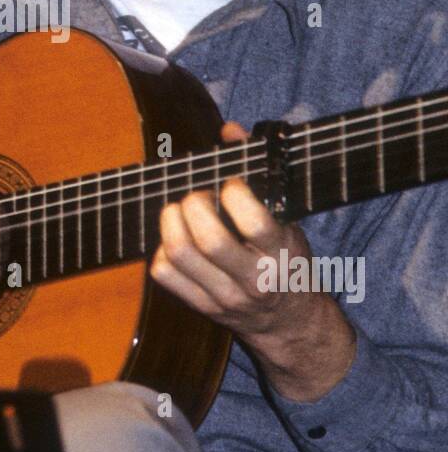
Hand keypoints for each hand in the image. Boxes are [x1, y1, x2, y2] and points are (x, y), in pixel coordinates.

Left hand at [149, 121, 356, 401]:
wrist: (289, 321)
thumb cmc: (286, 258)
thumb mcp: (286, 218)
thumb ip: (259, 173)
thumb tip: (229, 130)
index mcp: (280, 253)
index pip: (255, 223)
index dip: (234, 194)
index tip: (231, 184)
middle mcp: (254, 279)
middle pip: (209, 240)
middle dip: (194, 205)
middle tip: (197, 196)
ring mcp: (225, 296)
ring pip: (181, 255)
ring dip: (171, 222)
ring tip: (178, 211)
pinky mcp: (202, 307)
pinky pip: (165, 275)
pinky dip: (161, 249)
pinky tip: (175, 239)